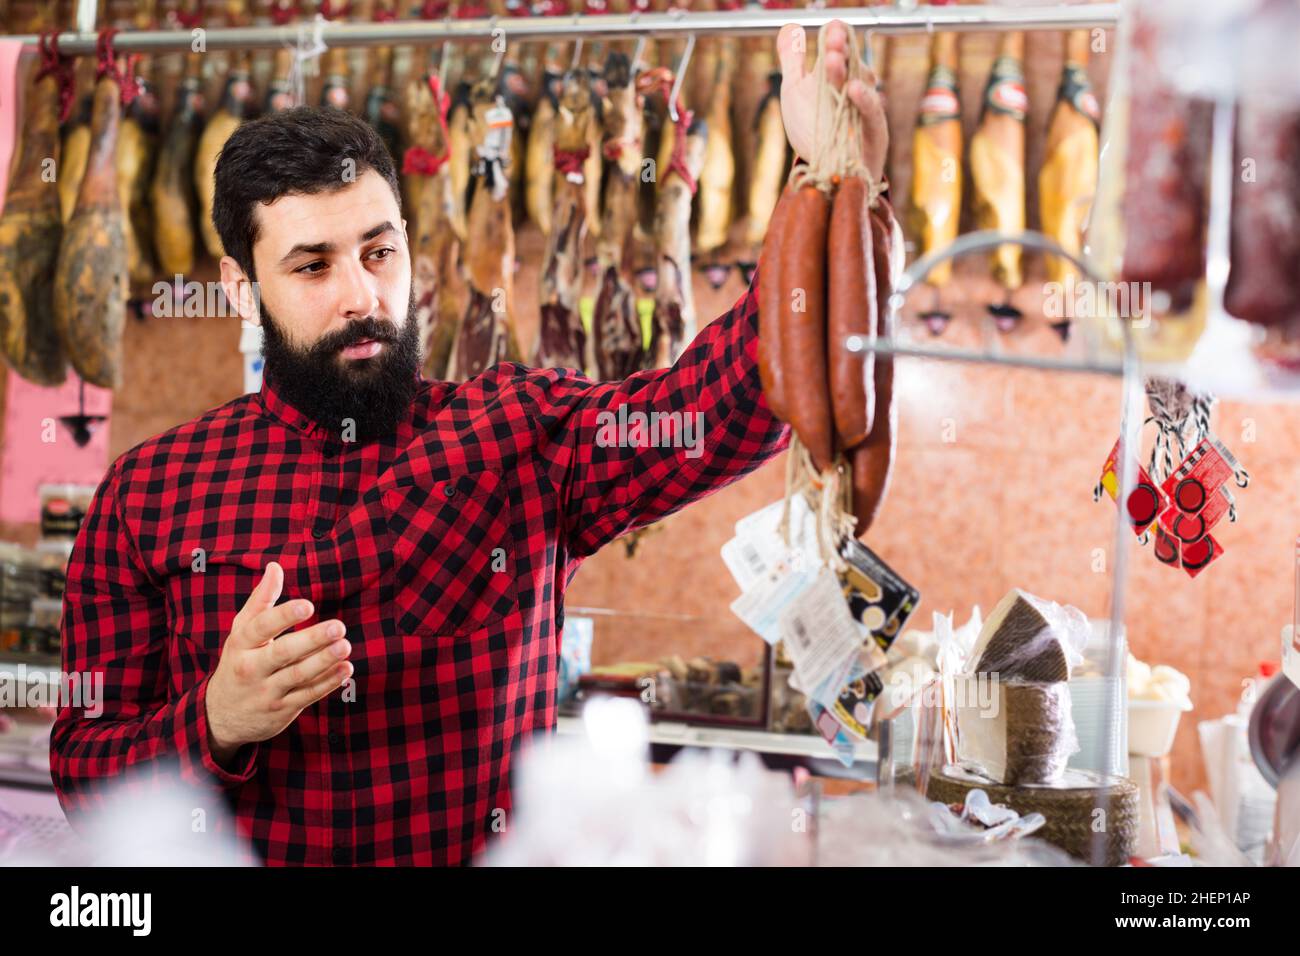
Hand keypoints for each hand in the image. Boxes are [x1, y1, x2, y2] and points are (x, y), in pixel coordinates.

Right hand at [205, 561, 352, 762]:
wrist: (221, 716)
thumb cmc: (239, 662)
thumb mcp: (241, 631)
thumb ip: (260, 600)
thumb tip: (275, 567)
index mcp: (241, 644)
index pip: (261, 627)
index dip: (283, 616)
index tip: (307, 605)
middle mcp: (252, 668)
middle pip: (283, 653)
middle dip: (312, 640)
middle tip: (339, 626)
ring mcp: (267, 691)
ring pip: (298, 676)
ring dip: (324, 662)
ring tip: (345, 646)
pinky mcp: (282, 710)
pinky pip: (307, 696)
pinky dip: (328, 684)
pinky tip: (346, 669)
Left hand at [777, 20, 888, 183]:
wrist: (828, 170)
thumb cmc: (815, 129)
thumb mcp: (796, 91)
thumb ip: (793, 61)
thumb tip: (790, 27)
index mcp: (835, 74)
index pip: (840, 48)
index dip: (836, 37)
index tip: (830, 28)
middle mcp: (853, 86)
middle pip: (850, 61)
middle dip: (840, 49)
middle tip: (831, 39)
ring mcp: (864, 107)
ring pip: (860, 83)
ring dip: (845, 71)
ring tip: (832, 60)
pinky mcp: (874, 130)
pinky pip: (872, 111)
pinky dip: (863, 99)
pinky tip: (852, 89)